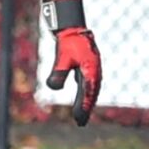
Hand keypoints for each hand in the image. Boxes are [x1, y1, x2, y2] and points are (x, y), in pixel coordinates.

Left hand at [41, 0, 100, 125]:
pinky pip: (89, 83)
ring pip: (91, 89)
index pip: (87, 93)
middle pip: (91, 93)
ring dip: (87, 102)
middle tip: (80, 123)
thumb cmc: (68, 40)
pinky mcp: (88, 64)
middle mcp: (94, 69)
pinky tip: (83, 98)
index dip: (83, 108)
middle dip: (86, 108)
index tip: (79, 120)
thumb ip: (59, 72)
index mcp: (91, 69)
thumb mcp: (62, 57)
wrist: (71, 25)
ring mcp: (92, 67)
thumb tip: (54, 88)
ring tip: (82, 115)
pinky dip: (86, 92)